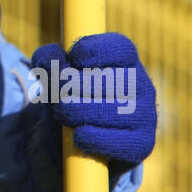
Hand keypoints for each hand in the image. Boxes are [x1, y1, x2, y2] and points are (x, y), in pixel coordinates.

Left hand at [28, 32, 155, 168]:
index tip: (73, 60)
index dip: (90, 51)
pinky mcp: (143, 143)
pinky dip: (88, 137)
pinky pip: (113, 140)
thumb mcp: (59, 75)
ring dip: (73, 112)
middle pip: (103, 80)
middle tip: (57, 94)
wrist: (88, 138)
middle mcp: (143, 86)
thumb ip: (50, 61)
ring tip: (63, 113)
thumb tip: (45, 58)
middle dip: (68, 86)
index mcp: (129, 61)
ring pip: (105, 110)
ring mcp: (146, 115)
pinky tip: (78, 134)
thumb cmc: (75, 96)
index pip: (119, 48)